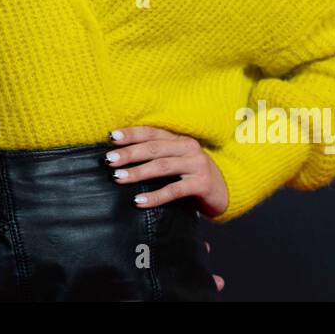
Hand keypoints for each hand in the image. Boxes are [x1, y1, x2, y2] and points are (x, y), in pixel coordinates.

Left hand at [108, 125, 227, 293]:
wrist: (225, 191)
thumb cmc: (192, 176)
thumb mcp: (176, 161)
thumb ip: (156, 156)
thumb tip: (120, 158)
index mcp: (179, 139)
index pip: (152, 133)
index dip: (132, 134)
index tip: (111, 137)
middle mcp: (188, 148)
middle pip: (154, 148)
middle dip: (129, 153)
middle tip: (109, 160)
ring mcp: (197, 165)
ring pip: (162, 166)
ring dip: (138, 172)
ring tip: (118, 178)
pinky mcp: (202, 184)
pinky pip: (174, 190)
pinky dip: (155, 196)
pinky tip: (138, 201)